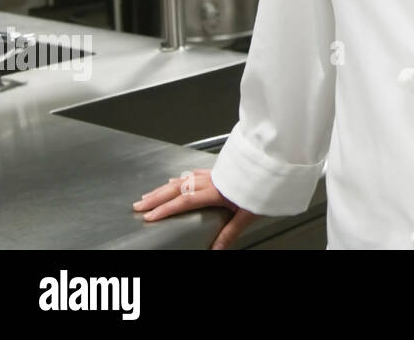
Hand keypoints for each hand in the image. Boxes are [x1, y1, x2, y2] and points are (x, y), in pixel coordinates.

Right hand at [132, 169, 257, 249]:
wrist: (275, 163)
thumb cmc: (263, 187)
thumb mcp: (247, 215)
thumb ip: (229, 232)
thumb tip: (216, 251)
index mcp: (215, 191)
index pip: (184, 201)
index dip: (165, 209)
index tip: (148, 216)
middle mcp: (211, 180)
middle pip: (177, 188)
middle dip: (156, 197)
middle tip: (138, 205)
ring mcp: (214, 173)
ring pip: (183, 178)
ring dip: (164, 187)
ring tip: (149, 195)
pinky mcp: (219, 169)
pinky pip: (194, 172)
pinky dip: (181, 177)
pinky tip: (178, 179)